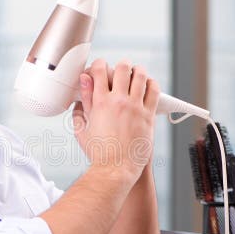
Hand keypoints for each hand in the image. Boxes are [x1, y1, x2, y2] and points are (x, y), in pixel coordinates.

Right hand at [72, 59, 160, 181]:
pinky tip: (147, 84)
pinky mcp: (148, 115)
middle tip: (119, 70)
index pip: (99, 70)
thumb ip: (81, 105)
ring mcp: (135, 108)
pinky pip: (154, 91)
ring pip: (140, 76)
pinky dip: (151, 83)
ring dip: (137, 70)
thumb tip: (82, 88)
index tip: (99, 68)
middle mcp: (119, 102)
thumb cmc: (99, 152)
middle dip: (119, 65)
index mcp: (100, 103)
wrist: (116, 169)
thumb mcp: (82, 128)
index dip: (98, 64)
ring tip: (135, 73)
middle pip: (122, 68)